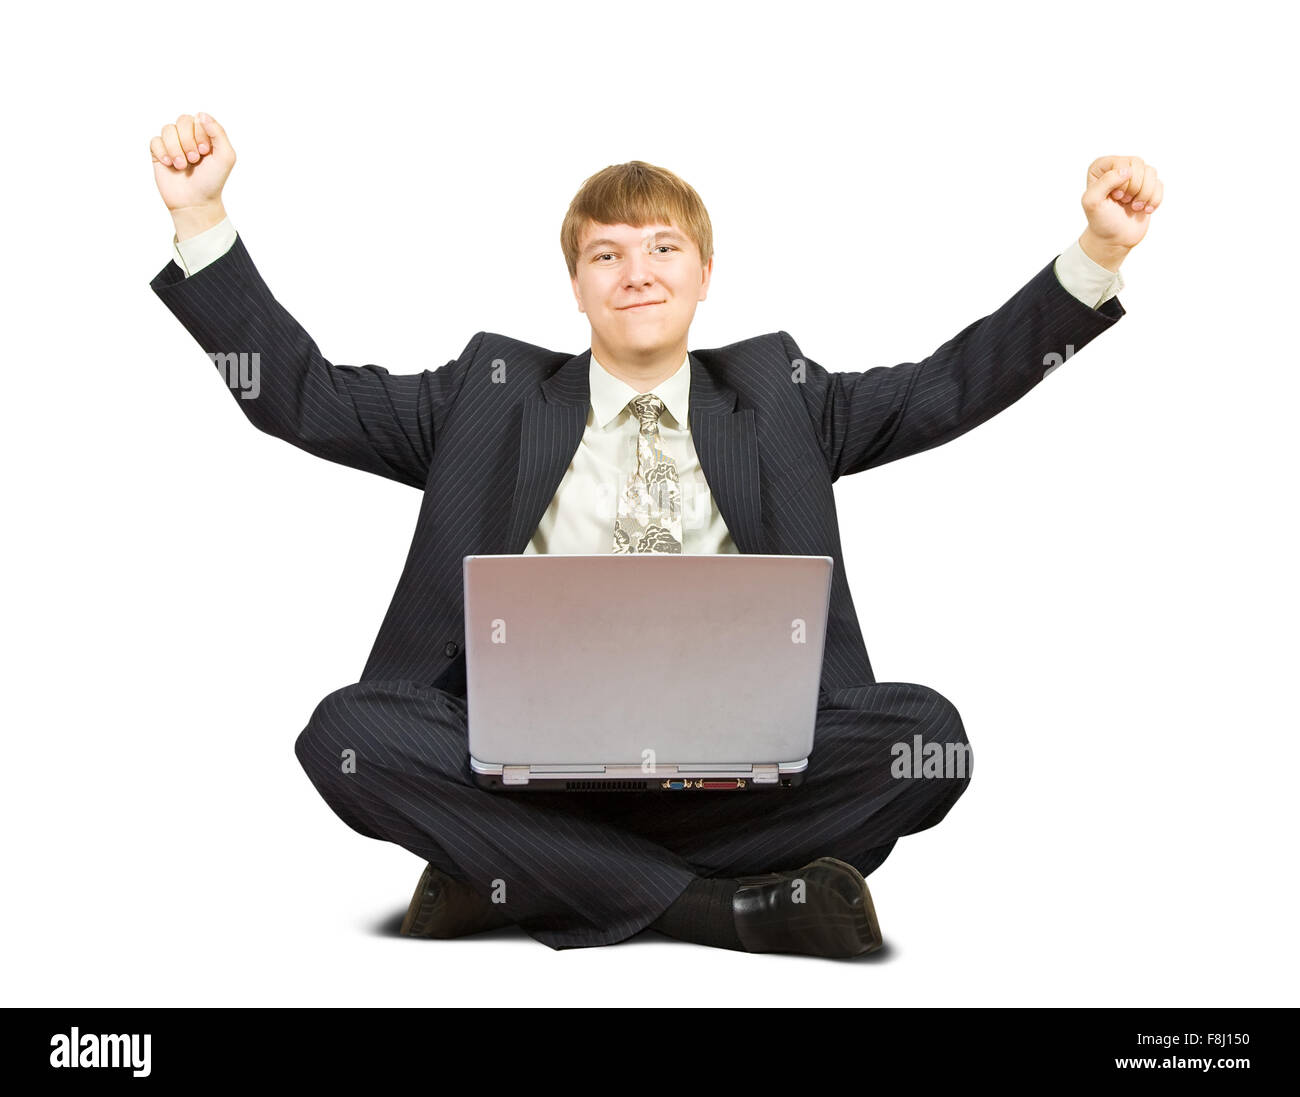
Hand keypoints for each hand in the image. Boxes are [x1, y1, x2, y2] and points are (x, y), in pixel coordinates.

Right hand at [150, 112, 235, 236]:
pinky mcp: (159, 153)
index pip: (198, 118)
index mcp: (205, 135)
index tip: (205, 152)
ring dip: (176, 148)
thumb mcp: (225, 157)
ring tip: (182, 165)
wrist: (195, 202)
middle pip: (182, 120)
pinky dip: (163, 153)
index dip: (200, 134)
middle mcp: (189, 136)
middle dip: (188, 141)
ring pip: (167, 129)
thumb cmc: (212, 181)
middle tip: (194, 159)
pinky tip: (170, 165)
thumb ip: (218, 133)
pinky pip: (155, 141)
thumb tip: (202, 115)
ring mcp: (173, 144)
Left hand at [1079, 155, 1162, 265]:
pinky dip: (1154, 200)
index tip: (1115, 197)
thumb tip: (1127, 170)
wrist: (1114, 239)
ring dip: (1144, 195)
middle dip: (1134, 188)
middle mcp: (1118, 166)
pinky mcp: (1148, 186)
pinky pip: (1159, 184)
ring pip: (1152, 172)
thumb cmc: (1101, 221)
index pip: (1122, 163)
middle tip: (1124, 201)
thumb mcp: (1092, 202)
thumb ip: (1104, 182)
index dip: (1122, 182)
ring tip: (1134, 206)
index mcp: (1101, 167)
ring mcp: (1135, 176)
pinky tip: (1144, 210)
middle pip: (1138, 164)